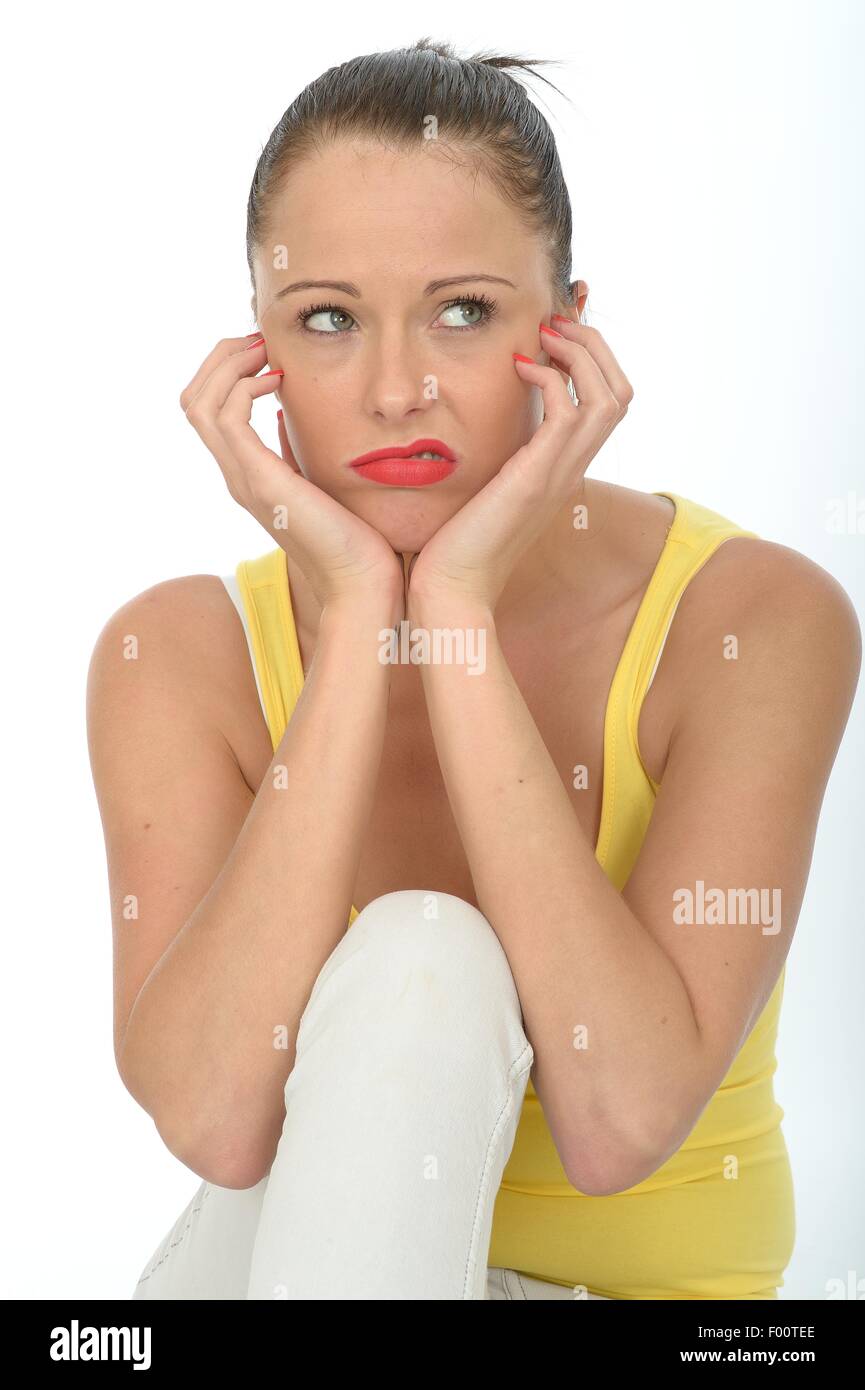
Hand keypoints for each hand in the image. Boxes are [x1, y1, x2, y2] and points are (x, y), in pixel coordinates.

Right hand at [180, 333, 404, 618]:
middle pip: (194, 399)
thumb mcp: (324, 482)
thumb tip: (286, 414)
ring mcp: (243, 479)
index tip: (267, 352)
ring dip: (228, 364)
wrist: (362, 584)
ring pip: (200, 404)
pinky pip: (227, 418)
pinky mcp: (260, 481)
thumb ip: (298, 450)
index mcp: (250, 473)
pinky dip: (244, 387)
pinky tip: (279, 380)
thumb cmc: (357, 539)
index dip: (229, 370)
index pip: (210, 409)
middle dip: (221, 358)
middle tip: (259, 340)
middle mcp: (238, 475)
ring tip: (265, 351)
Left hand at [406, 318, 633, 614]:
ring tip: (545, 333)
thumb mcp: (483, 487)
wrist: (449, 589)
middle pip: (620, 392)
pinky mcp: (537, 478)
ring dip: (582, 353)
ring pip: (609, 397)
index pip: (606, 402)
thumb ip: (496, 456)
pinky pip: (570, 413)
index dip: (592, 358)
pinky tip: (518, 368)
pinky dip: (552, 378)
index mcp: (563, 469)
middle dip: (594, 345)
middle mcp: (571, 470)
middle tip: (555, 322)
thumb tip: (479, 424)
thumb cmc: (454, 544)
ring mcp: (560, 474)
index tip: (555, 331)